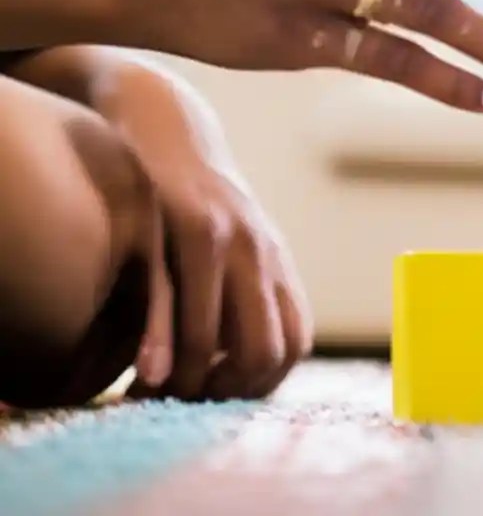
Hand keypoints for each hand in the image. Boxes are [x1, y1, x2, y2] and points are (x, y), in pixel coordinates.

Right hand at [94, 63, 310, 400]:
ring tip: (157, 387)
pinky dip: (162, 346)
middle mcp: (262, 256)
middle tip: (191, 398)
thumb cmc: (195, 202)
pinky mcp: (184, 224)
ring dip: (189, 377)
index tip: (222, 392)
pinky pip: (176, 303)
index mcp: (277, 265)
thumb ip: (246, 298)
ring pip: (219, 338)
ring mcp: (227, 240)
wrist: (169, 128)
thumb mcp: (232, 248)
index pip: (293, 345)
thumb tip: (251, 367)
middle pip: (267, 351)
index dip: (263, 382)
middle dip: (229, 391)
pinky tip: (144, 367)